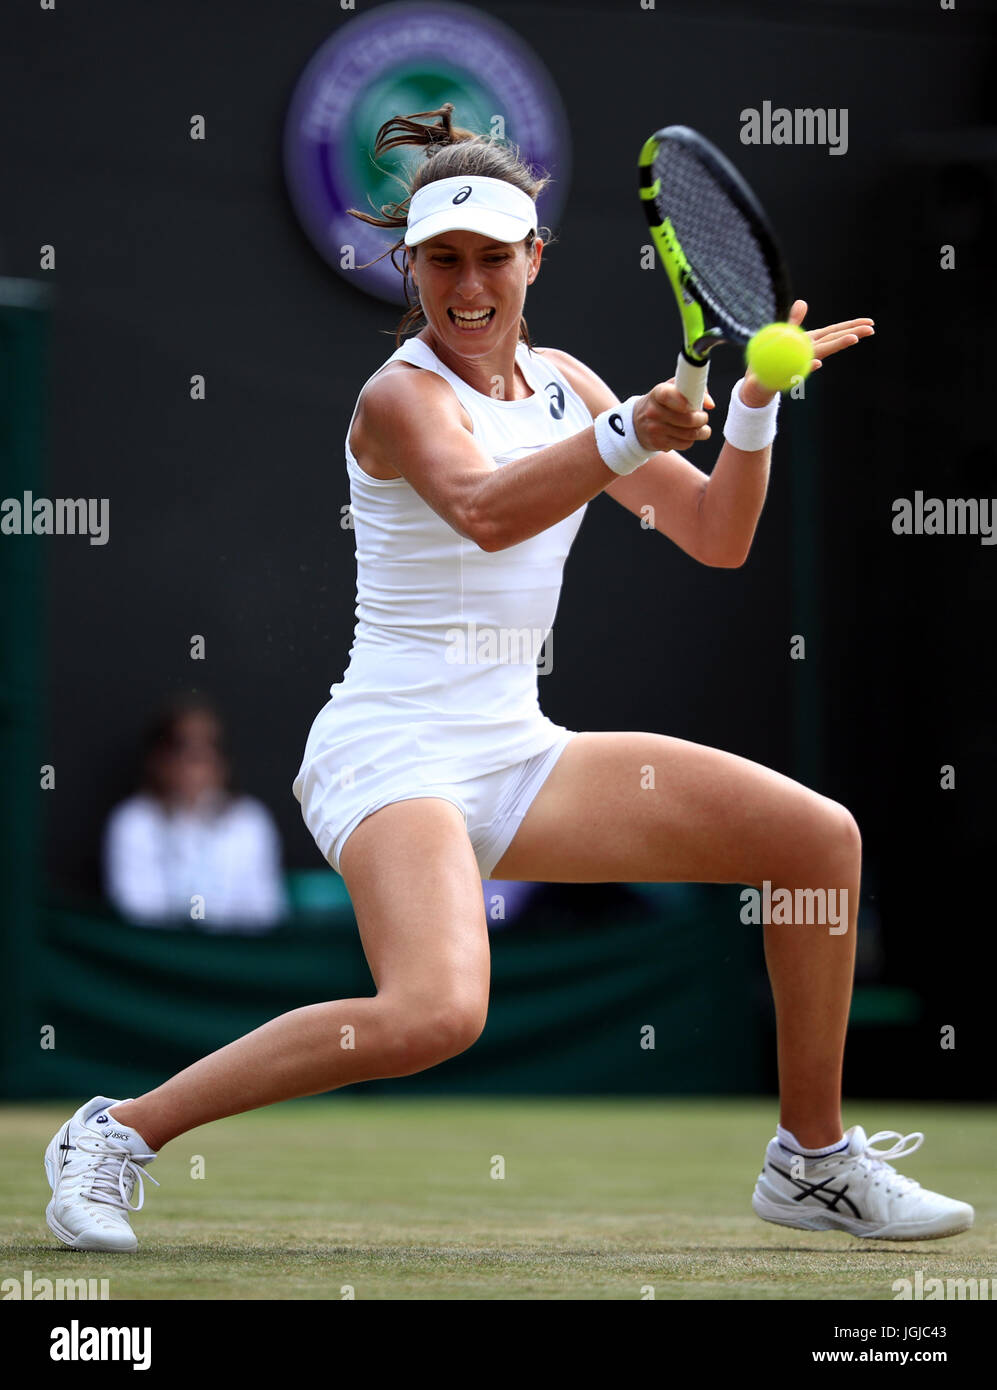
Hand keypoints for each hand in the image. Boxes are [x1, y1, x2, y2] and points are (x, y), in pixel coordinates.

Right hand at [634, 381, 714, 452]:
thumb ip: (692, 390)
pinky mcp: (657, 443)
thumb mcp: (672, 389)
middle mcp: (653, 411)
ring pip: (688, 434)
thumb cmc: (662, 402)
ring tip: (703, 429)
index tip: (692, 405)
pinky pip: (683, 444)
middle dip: (702, 419)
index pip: (668, 395)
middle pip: (686, 420)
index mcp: (657, 394)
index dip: (682, 401)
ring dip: (701, 432)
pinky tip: (689, 435)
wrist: (637, 422)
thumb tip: (710, 404)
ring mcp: (654, 429)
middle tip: (704, 418)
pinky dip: (691, 440)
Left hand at [741, 299, 875, 406]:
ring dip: (836, 346)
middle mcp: (808, 353)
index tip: (869, 323)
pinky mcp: (786, 375)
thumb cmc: (773, 359)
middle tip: (871, 329)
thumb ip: (794, 321)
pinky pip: (797, 370)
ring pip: (820, 354)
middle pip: (833, 341)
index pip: (834, 333)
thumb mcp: (783, 336)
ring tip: (853, 339)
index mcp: (810, 343)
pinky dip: (808, 367)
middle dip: (852, 334)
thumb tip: (802, 302)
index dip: (852, 327)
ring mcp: (799, 363)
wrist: (757, 383)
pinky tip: (817, 363)